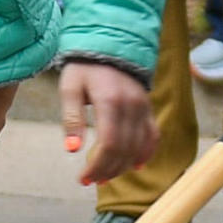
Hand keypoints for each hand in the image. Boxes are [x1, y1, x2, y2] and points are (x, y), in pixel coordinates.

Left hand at [57, 60, 153, 184]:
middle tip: (91, 180)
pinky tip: (135, 166)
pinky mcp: (148, 108)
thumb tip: (72, 150)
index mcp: (110, 101)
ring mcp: (143, 107)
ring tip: (105, 176)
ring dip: (123, 166)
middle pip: (124, 150)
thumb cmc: (84, 67)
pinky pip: (153, 136)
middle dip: (107, 170)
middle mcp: (131, 106)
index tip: (83, 178)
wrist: (109, 43)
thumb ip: (71, 118)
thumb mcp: (70, 88)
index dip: (97, 166)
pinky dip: (145, 153)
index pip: (108, 145)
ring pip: (139, 147)